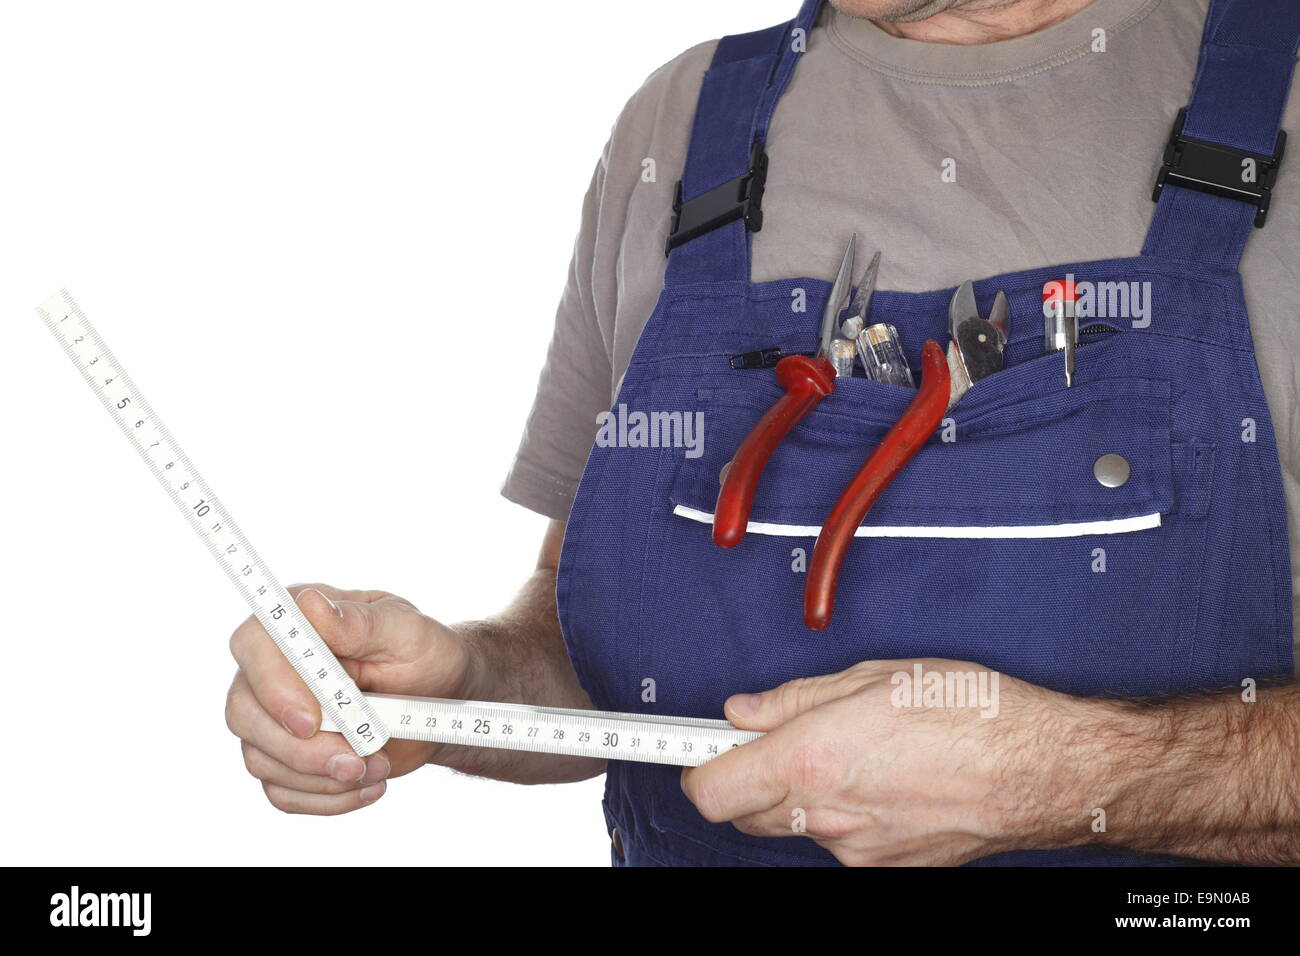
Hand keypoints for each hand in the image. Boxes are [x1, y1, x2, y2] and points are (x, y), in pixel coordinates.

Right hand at [225, 584, 472, 814]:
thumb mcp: (408, 632)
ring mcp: (272, 717)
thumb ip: (362, 622)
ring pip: (261, 759)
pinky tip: (368, 786)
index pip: (253, 644)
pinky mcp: (285, 759)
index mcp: (297, 622)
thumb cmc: (424, 655)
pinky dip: (327, 798)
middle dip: (301, 748)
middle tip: (358, 760)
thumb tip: (312, 604)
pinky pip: (282, 792)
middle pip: (244, 712)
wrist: (441, 700)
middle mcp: (272, 669)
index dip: (272, 685)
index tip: (311, 720)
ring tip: (380, 768)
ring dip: (322, 776)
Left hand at [681, 658, 1100, 864]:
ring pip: (793, 824)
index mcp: (811, 760)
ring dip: (798, 791)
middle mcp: (826, 815)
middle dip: (745, 774)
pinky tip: (882, 777)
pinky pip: (838, 838)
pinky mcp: (886, 867)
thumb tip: (745, 710)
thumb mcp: (872, 677)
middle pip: (743, 811)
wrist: (1045, 770)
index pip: (710, 788)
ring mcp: (856, 849)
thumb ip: (794, 699)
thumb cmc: (972, 713)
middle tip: (778, 733)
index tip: (694, 743)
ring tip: (850, 747)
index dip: (697, 764)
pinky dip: (842, 810)